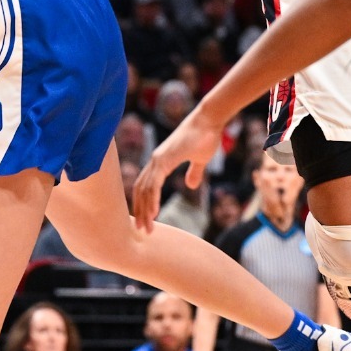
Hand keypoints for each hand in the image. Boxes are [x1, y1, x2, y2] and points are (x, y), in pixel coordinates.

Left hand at [132, 109, 225, 229]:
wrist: (210, 120)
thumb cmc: (206, 136)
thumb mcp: (200, 159)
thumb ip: (194, 171)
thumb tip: (191, 184)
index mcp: (161, 161)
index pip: (146, 186)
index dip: (144, 203)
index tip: (146, 220)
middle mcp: (155, 161)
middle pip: (140, 190)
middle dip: (140, 211)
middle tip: (142, 230)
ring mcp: (158, 159)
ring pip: (145, 190)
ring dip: (145, 210)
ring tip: (146, 228)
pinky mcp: (165, 159)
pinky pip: (154, 184)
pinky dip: (152, 200)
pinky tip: (153, 213)